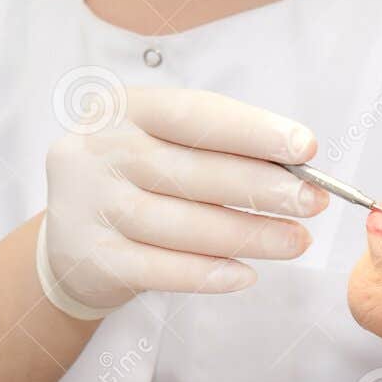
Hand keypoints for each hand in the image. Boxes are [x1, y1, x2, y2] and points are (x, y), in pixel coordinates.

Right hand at [38, 87, 328, 318]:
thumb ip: (217, 147)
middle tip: (314, 201)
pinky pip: (160, 269)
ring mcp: (89, 205)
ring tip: (297, 240)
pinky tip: (247, 274)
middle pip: (191, 171)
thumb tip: (297, 166)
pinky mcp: (90, 258)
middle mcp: (99, 150)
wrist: (68, 241)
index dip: (252, 130)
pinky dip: (208, 273)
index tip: (306, 147)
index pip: (193, 113)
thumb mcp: (162, 144)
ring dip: (249, 234)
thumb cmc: (136, 179)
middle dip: (262, 187)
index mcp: (122, 107)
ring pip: (182, 224)